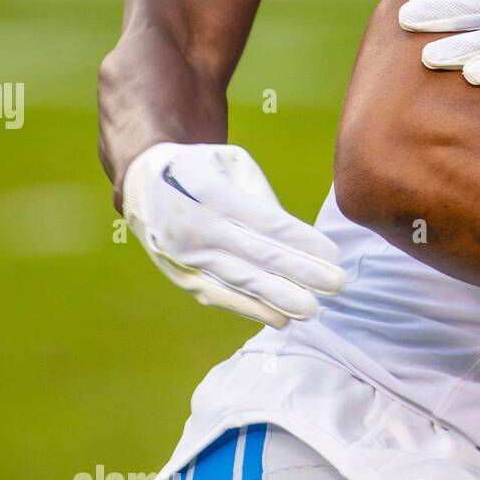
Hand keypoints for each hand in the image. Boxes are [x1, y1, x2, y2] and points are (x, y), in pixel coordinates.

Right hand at [122, 142, 345, 327]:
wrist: (143, 185)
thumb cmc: (201, 168)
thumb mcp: (231, 161)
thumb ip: (260, 193)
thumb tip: (292, 232)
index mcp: (211, 193)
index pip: (264, 222)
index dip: (300, 240)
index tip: (333, 253)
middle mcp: (196, 228)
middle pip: (257, 256)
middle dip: (301, 273)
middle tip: (337, 285)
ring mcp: (187, 257)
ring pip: (239, 282)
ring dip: (279, 298)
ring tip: (313, 309)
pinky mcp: (182, 277)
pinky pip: (220, 296)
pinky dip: (250, 309)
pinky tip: (280, 318)